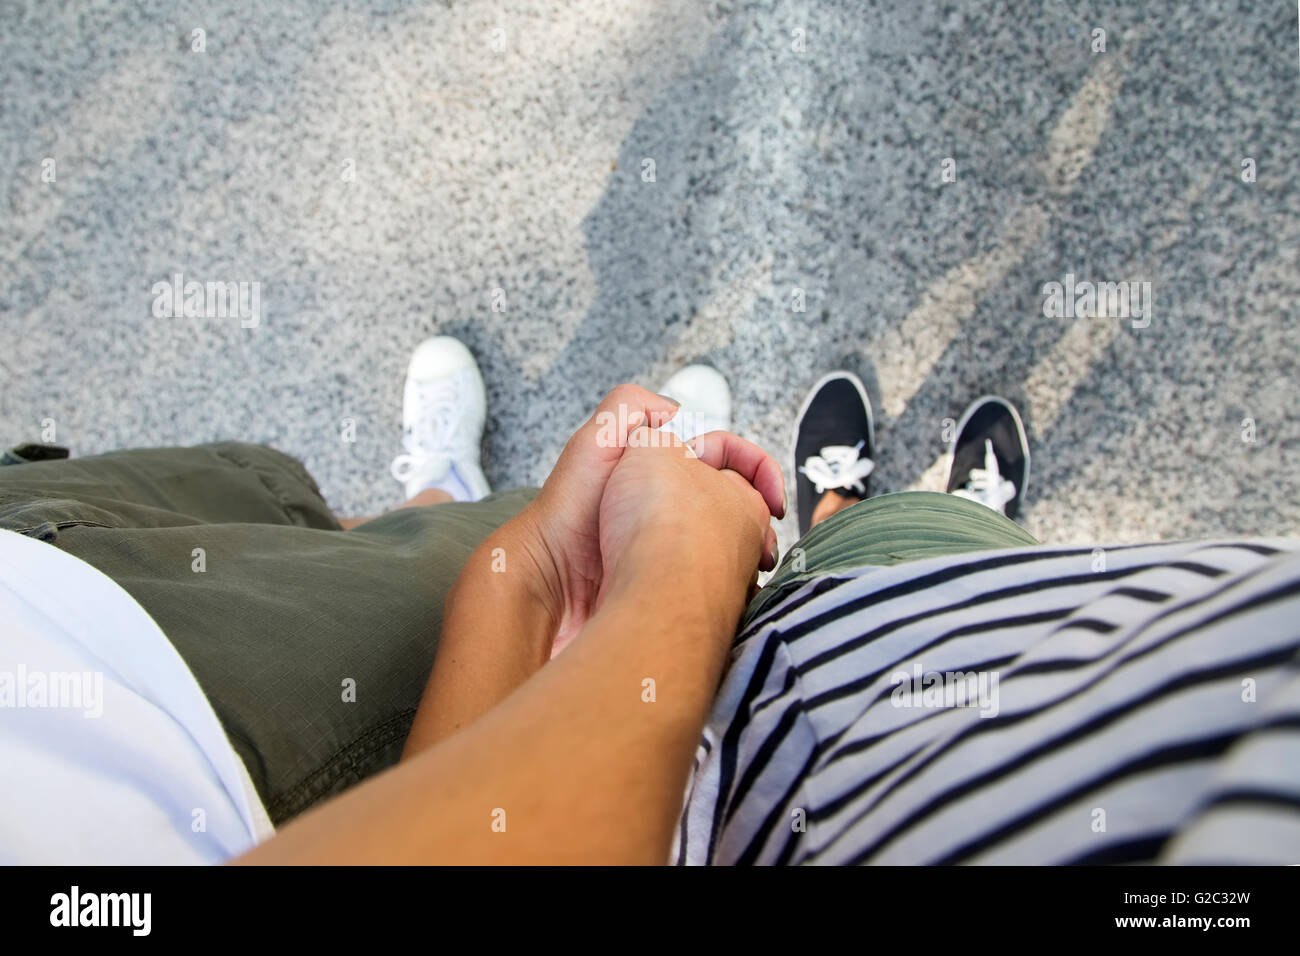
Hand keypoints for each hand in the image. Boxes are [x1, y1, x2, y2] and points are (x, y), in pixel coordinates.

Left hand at [515, 385, 783, 651]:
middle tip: (769, 540)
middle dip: (761, 519)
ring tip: (759, 565)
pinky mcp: (669, 575)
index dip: (755, 470)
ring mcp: (672, 539)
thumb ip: (634, 406)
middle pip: (736, 502)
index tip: (772, 498)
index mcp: (662, 465)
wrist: (552, 575)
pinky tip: (739, 585)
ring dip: (752, 550)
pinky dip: (732, 577)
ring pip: (731, 538)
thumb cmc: (568, 508)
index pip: (726, 458)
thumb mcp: (597, 436)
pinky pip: (713, 572)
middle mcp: (672, 501)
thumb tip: (681, 415)